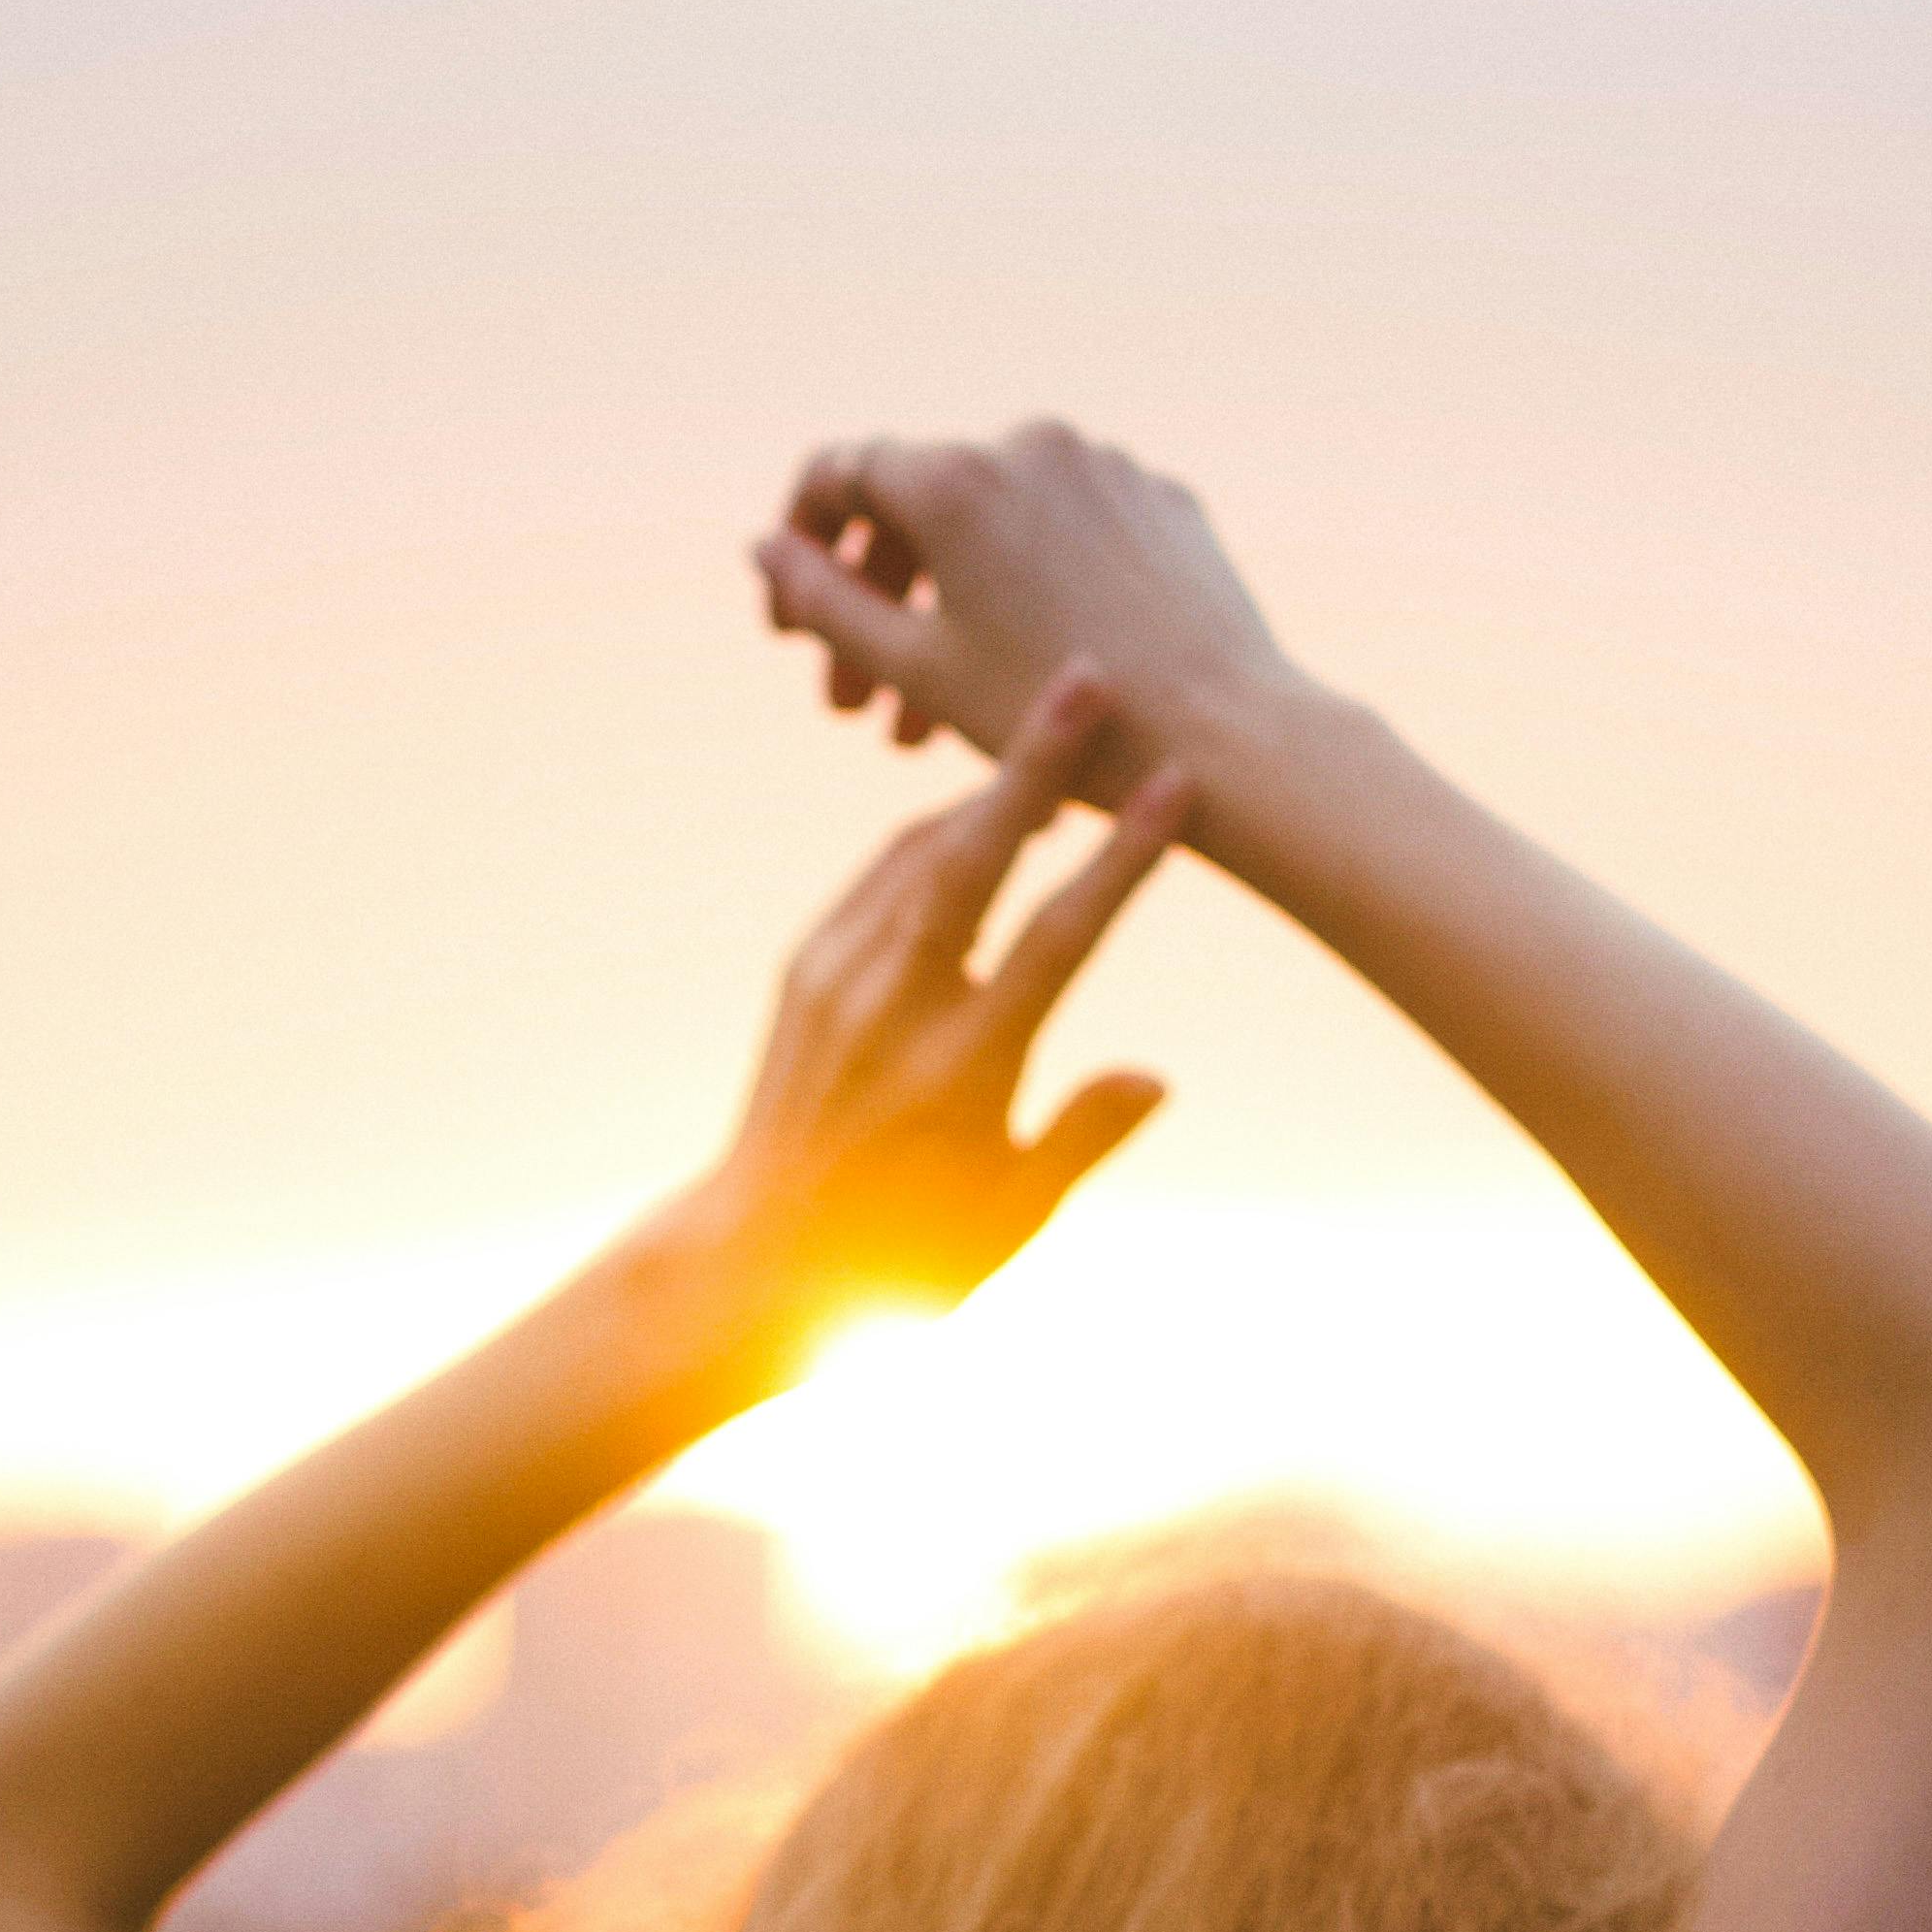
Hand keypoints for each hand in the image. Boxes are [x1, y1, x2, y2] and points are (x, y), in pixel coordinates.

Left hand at [677, 663, 1185, 1333]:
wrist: (756, 1256)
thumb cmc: (906, 1256)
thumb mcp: (1010, 1221)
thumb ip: (1081, 1142)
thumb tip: (1156, 1076)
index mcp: (958, 1073)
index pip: (1056, 942)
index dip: (1120, 861)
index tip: (1175, 787)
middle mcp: (889, 1012)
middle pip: (970, 859)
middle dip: (1032, 763)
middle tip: (1088, 676)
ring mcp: (836, 982)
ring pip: (923, 854)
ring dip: (991, 788)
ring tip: (1060, 725)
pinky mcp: (806, 969)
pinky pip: (884, 878)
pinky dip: (940, 833)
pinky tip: (991, 811)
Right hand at [753, 423, 1298, 811]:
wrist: (1227, 738)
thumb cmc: (1066, 719)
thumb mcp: (916, 669)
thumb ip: (823, 601)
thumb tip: (763, 545)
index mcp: (955, 477)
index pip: (839, 473)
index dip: (800, 545)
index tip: (791, 623)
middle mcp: (1028, 443)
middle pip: (918, 507)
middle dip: (876, 601)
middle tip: (851, 706)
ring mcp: (1104, 466)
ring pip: (995, 527)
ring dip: (948, 608)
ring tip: (927, 721)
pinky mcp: (1161, 500)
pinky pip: (1067, 534)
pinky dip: (1029, 590)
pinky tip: (1028, 674)